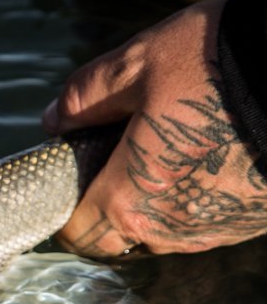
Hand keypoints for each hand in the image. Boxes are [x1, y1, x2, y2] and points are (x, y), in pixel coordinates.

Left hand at [44, 0, 266, 256]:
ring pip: (166, 235)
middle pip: (119, 242)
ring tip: (164, 156)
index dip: (67, 211)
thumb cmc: (217, 61)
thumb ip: (85, 98)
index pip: (78, 236)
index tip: (73, 184)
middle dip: (106, 212)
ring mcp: (217, 229)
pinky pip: (209, 223)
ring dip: (154, 207)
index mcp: (129, 200)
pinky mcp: (253, 220)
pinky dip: (197, 201)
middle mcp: (172, 229)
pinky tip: (205, 161)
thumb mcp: (136, 64)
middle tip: (113, 166)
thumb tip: (55, 120)